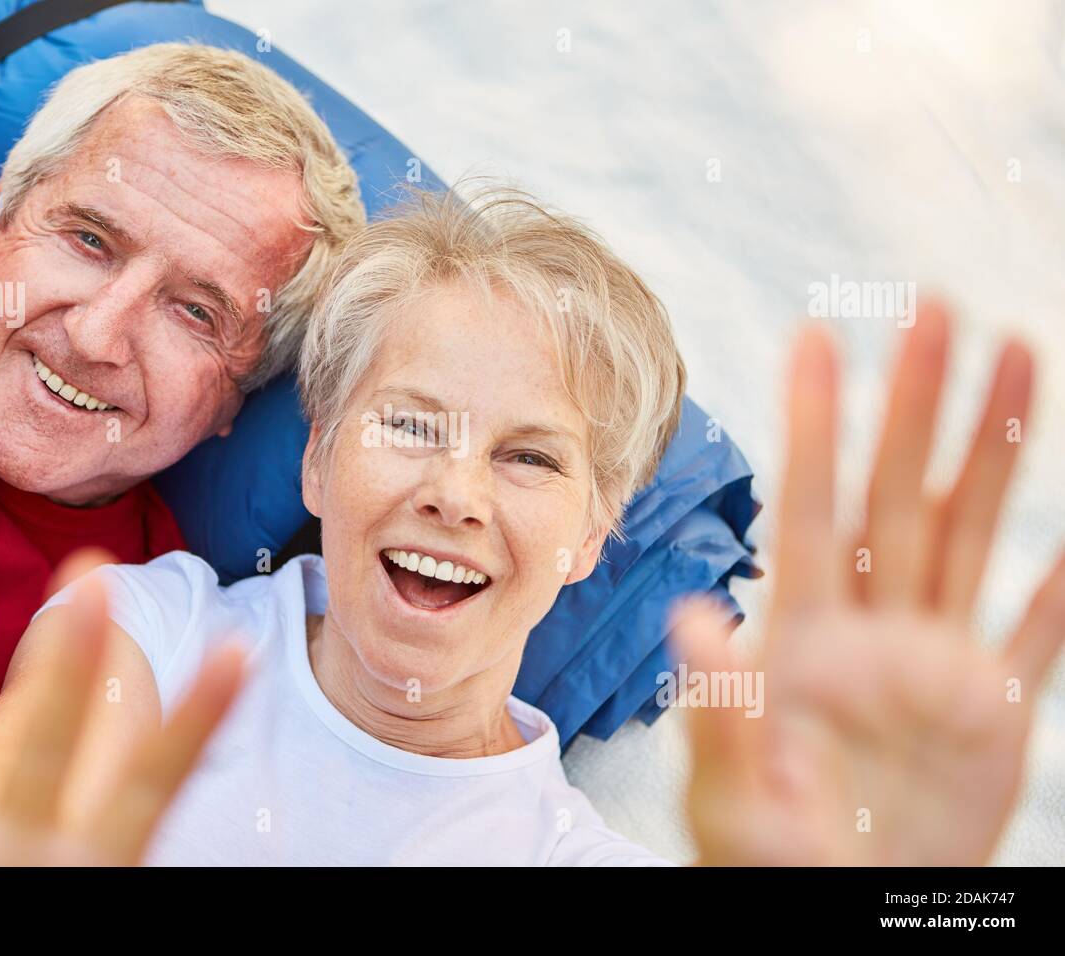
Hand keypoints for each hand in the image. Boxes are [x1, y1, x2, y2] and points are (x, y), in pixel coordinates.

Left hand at [0, 553, 244, 864]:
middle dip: (72, 667)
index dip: (199, 718)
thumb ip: (110, 830)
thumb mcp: (83, 885)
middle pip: (49, 753)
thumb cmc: (28, 935)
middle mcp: (16, 861)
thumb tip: (157, 755)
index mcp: (83, 867)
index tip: (237, 648)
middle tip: (92, 585)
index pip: (154, 783)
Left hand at [677, 303, 1064, 865]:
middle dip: (914, 404)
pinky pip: (1038, 635)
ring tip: (1016, 360)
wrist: (833, 910)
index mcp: (800, 638)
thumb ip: (719, 704)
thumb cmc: (763, 859)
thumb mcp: (730, 790)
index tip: (815, 337)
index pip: (810, 507)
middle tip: (934, 312)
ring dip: (994, 449)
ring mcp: (935, 663)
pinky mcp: (993, 712)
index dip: (814, 423)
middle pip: (898, 495)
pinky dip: (1061, 589)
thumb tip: (692, 614)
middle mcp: (869, 630)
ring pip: (970, 532)